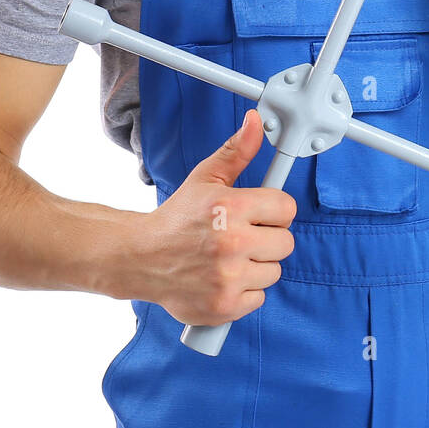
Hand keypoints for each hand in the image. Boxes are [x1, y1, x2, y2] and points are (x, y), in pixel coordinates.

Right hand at [109, 108, 296, 324]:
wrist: (141, 258)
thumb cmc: (178, 217)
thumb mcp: (206, 177)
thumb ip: (237, 151)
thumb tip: (256, 122)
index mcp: (231, 207)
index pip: (286, 208)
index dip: (274, 210)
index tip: (259, 213)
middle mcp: (232, 242)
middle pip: (285, 242)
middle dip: (267, 238)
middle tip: (243, 235)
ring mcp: (228, 277)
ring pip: (274, 271)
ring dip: (257, 266)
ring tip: (231, 257)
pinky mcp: (225, 305)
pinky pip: (259, 298)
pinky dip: (245, 291)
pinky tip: (225, 278)